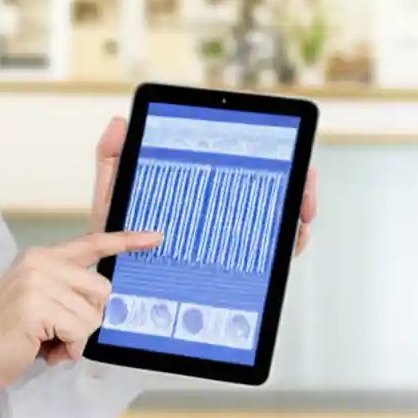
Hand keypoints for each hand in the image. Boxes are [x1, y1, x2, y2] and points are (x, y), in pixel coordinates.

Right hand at [0, 231, 162, 389]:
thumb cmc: (8, 335)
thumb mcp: (41, 301)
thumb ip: (70, 292)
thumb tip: (106, 300)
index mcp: (42, 257)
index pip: (92, 243)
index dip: (126, 241)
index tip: (155, 237)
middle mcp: (40, 262)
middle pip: (102, 289)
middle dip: (88, 318)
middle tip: (56, 330)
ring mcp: (37, 282)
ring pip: (93, 314)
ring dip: (76, 337)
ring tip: (46, 340)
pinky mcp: (36, 306)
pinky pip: (79, 331)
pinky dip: (67, 348)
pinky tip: (43, 349)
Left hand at [88, 116, 319, 255]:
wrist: (119, 297)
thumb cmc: (115, 247)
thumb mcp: (113, 201)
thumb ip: (112, 161)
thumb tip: (119, 121)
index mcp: (199, 194)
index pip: (240, 169)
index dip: (267, 155)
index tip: (283, 148)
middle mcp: (222, 215)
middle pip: (270, 192)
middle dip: (295, 182)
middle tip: (304, 175)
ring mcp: (232, 242)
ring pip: (279, 221)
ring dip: (301, 208)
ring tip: (306, 206)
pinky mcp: (238, 272)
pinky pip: (273, 256)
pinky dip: (292, 243)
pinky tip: (297, 235)